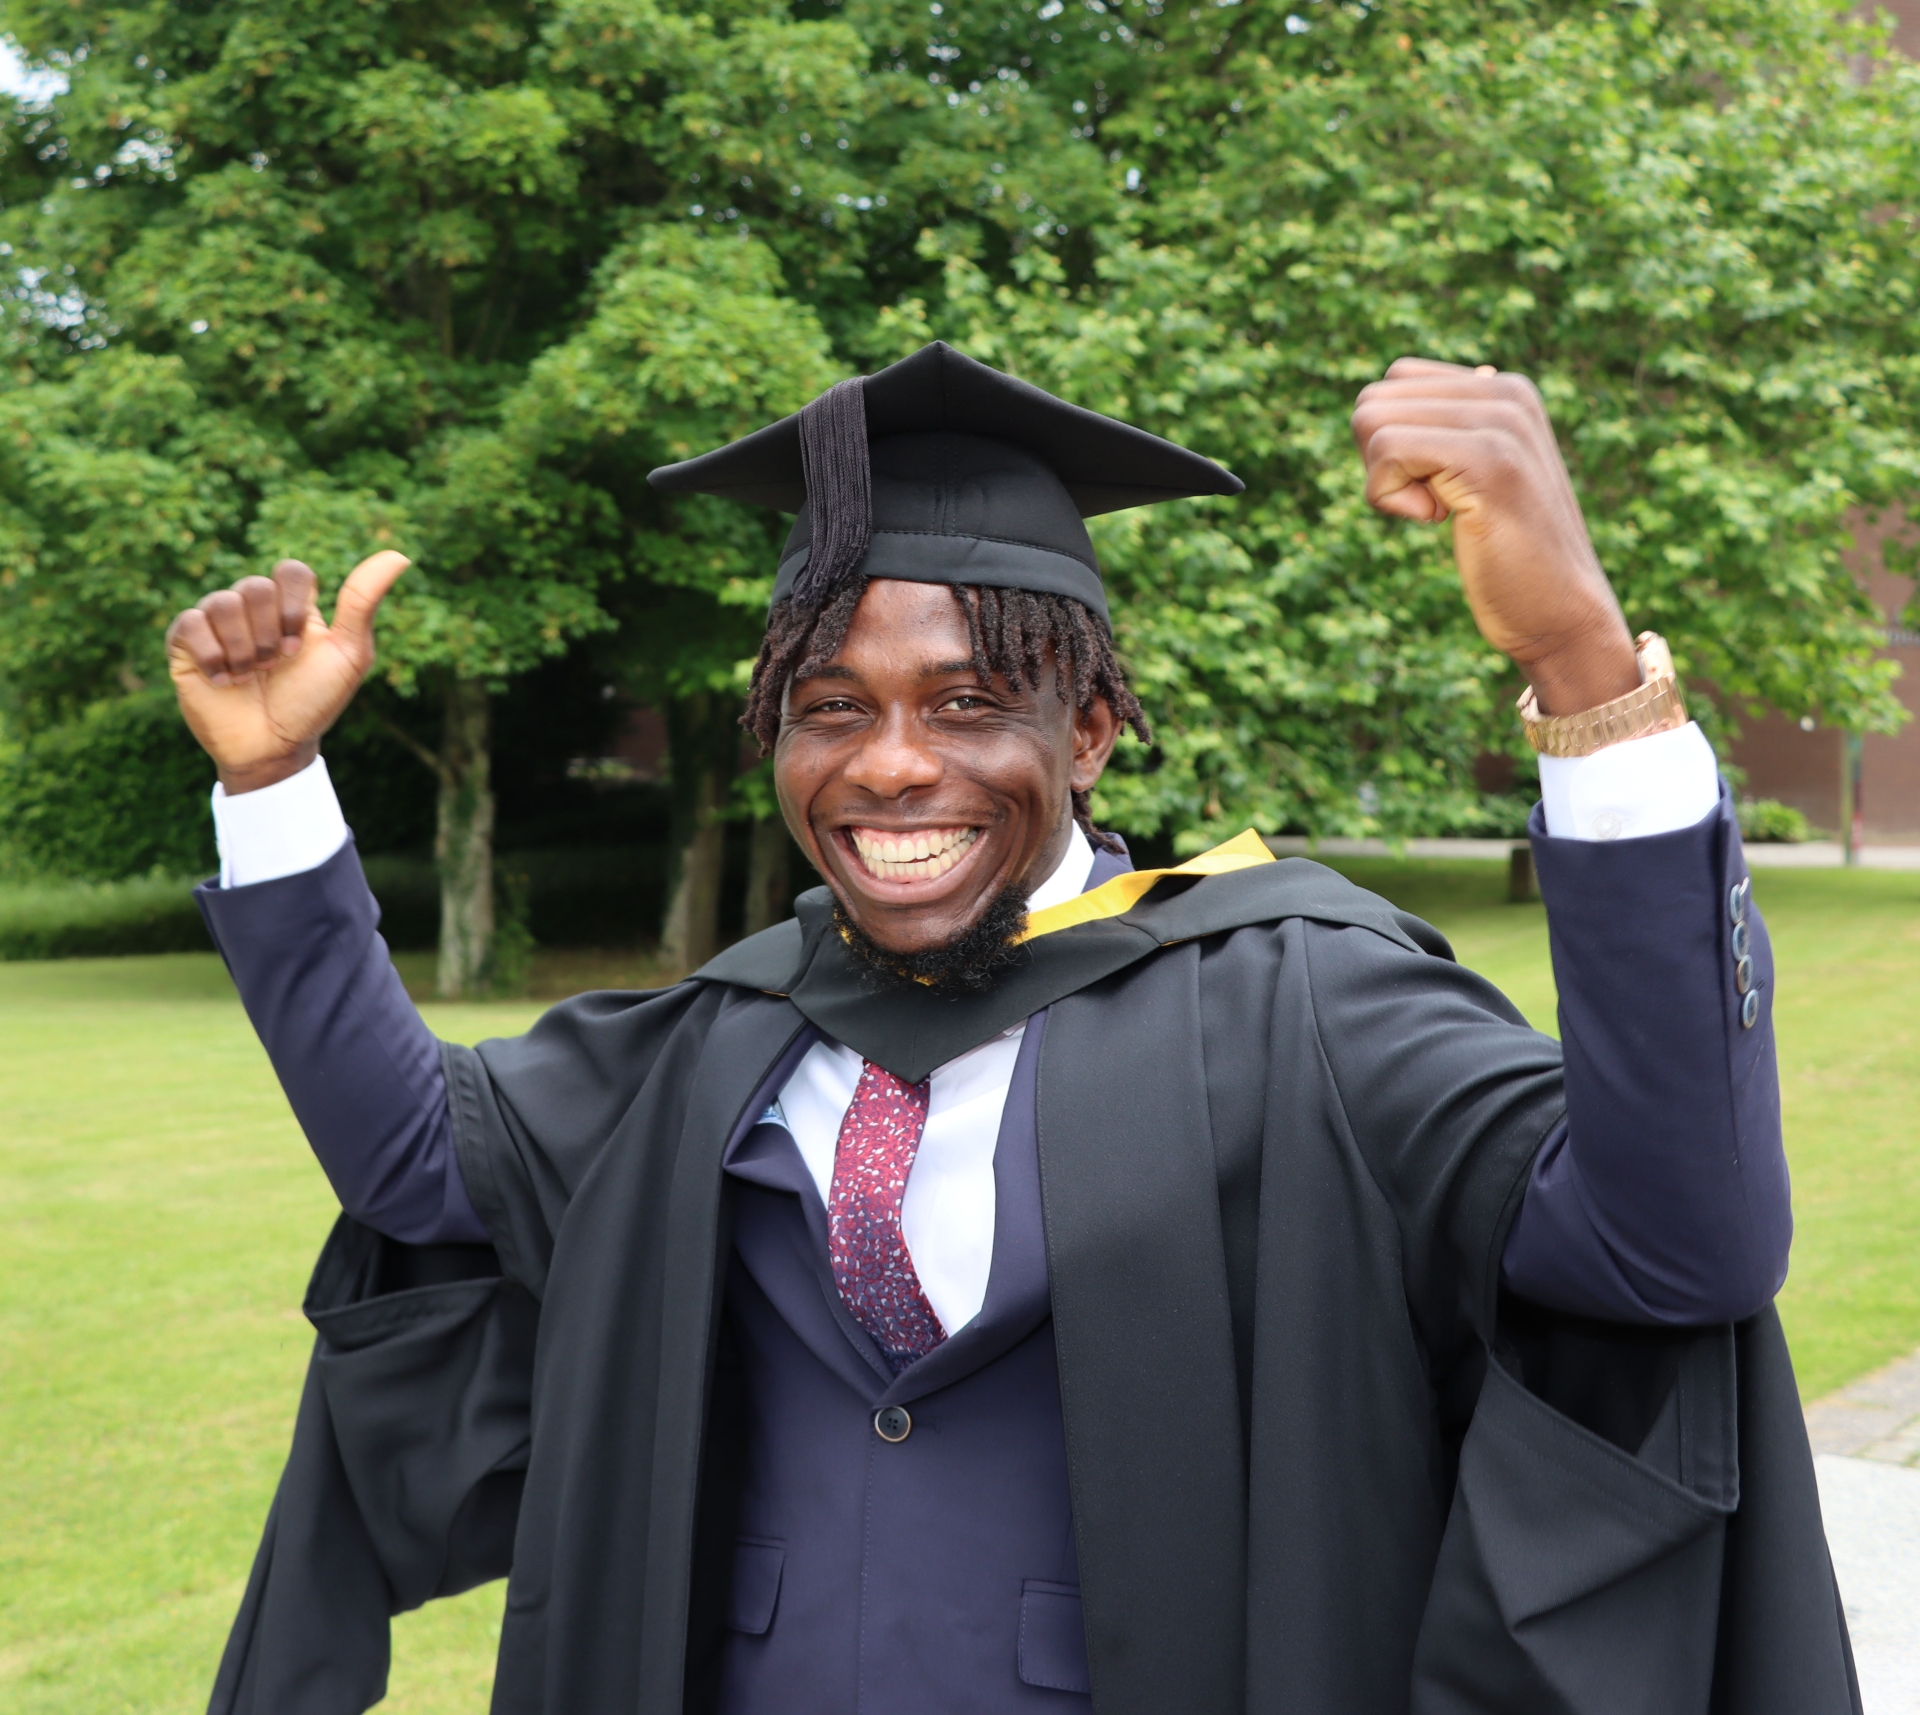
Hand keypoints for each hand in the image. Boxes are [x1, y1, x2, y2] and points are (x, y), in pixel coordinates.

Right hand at [166, 552, 408, 792]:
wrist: (272, 747)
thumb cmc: (313, 702)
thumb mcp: (349, 654)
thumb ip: (363, 602)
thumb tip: (398, 555)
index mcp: (293, 606)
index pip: (291, 571)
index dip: (294, 606)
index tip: (299, 647)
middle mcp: (254, 608)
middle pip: (255, 587)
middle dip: (269, 636)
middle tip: (274, 668)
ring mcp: (218, 623)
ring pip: (222, 602)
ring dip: (243, 650)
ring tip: (250, 677)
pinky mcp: (185, 642)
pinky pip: (190, 623)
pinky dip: (212, 656)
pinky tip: (224, 681)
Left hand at [1351, 358, 1638, 715]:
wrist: (1561, 612)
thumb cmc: (1508, 557)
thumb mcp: (1475, 479)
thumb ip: (1443, 432)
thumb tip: (1381, 397)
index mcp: (1504, 390)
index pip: (1395, 381)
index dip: (1389, 442)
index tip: (1435, 485)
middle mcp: (1506, 392)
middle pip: (1373, 400)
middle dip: (1378, 462)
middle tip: (1431, 501)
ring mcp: (1501, 422)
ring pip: (1372, 422)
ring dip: (1384, 482)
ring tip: (1442, 511)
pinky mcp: (1489, 460)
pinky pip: (1386, 451)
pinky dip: (1389, 498)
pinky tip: (1440, 521)